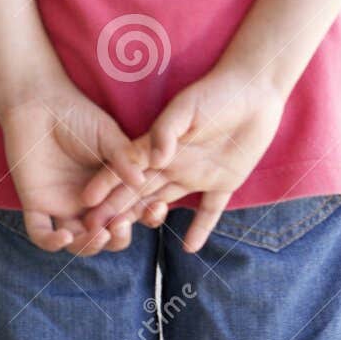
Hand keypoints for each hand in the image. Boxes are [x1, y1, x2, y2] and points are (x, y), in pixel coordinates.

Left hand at [0, 79, 148, 255]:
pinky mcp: (35, 203)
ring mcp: (61, 205)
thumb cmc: (77, 114)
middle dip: (118, 238)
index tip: (156, 208)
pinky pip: (41, 234)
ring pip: (77, 242)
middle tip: (121, 224)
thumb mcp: (107, 136)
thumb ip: (124, 158)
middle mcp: (87, 203)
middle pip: (106, 236)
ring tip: (100, 233)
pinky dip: (52, 242)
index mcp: (109, 189)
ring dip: (89, 245)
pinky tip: (64, 235)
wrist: (40, 102)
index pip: (131, 213)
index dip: (145, 217)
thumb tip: (143, 181)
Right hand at [79, 68, 287, 252]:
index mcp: (161, 143)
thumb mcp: (187, 108)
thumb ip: (167, 131)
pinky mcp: (224, 182)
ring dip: (145, 218)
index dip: (106, 182)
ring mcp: (197, 173)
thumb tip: (155, 159)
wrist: (255, 90)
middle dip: (115, 207)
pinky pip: (210, 211)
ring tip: (124, 236)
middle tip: (94, 228)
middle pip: (139, 189)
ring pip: (164, 201)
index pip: (126, 167)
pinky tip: (191, 248)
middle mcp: (174, 161)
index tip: (86, 200)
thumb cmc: (218, 93)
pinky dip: (200, 229)